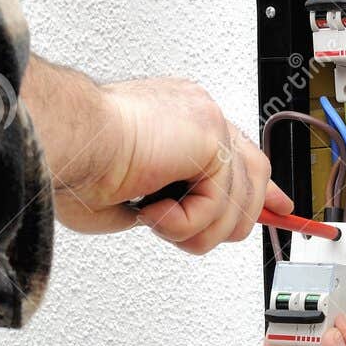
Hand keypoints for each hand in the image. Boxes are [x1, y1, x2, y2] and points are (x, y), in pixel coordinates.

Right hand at [24, 61, 290, 253]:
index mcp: (178, 121)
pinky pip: (221, 204)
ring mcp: (206, 122)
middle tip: (181, 231)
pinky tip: (153, 210)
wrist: (65, 144)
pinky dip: (185, 224)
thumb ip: (163, 203)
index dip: (261, 190)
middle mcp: (197, 114)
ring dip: (194, 230)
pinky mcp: (209, 137)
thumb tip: (174, 221)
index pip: (239, 153)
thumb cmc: (75, 164)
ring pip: (240, 202)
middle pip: (253, 179)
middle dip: (225, 222)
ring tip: (154, 218)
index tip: (280, 211)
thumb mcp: (127, 194)